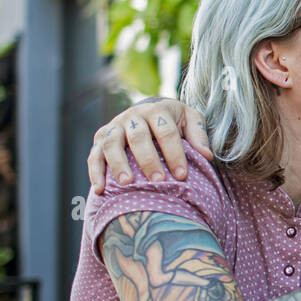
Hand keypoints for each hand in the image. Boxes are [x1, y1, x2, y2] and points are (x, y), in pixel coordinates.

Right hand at [88, 99, 211, 193]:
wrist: (149, 112)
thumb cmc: (174, 121)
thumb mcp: (190, 120)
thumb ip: (198, 135)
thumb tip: (207, 155)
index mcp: (158, 110)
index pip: (166, 131)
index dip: (174, 153)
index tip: (182, 175)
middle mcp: (133, 116)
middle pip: (138, 136)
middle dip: (148, 160)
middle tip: (158, 181)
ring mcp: (114, 127)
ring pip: (112, 143)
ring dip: (118, 164)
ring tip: (127, 184)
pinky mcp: (99, 139)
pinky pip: (93, 155)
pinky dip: (95, 172)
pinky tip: (99, 190)